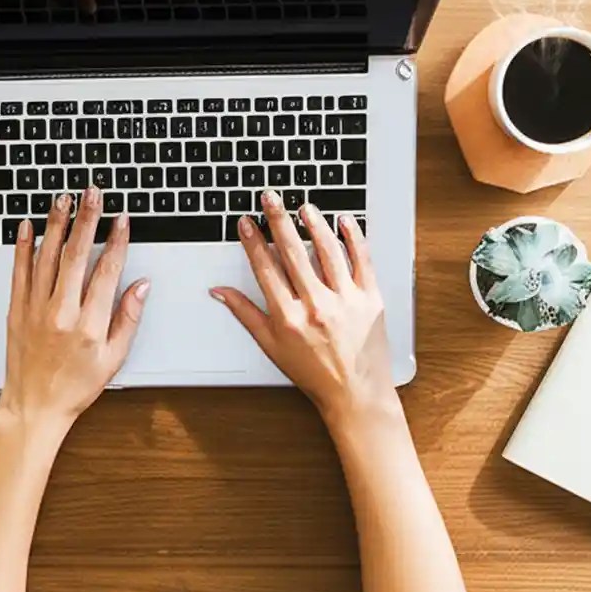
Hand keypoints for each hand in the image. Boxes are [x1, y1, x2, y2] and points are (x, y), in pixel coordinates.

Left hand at [0, 188, 149, 431]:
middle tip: (92, 193)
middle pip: (75, 255)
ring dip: (56, 224)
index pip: (107, 271)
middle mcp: (61, 313)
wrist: (34, 407)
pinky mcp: (16, 310)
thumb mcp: (114, 359)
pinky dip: (23, 247)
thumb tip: (141, 286)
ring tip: (63, 199)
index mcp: (89, 325)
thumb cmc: (75, 387)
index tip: (122, 219)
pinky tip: (28, 226)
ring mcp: (35, 309)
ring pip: (47, 257)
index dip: (116, 241)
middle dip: (86, 219)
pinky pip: (20, 272)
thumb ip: (128, 319)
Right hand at [211, 190, 396, 426]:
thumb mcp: (271, 346)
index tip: (247, 222)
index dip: (253, 241)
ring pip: (327, 250)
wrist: (356, 393)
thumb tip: (220, 291)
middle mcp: (316, 306)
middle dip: (278, 220)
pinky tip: (344, 221)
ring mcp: (346, 301)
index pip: (265, 269)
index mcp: (289, 318)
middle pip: (293, 252)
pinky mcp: (370, 299)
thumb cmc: (313, 373)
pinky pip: (362, 260)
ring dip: (314, 223)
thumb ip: (245, 313)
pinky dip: (354, 237)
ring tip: (304, 206)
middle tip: (270, 197)